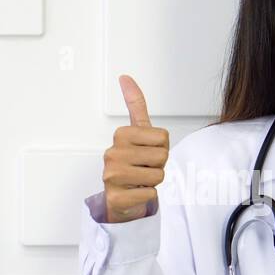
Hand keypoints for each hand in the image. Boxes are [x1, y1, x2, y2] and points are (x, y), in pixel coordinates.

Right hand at [103, 74, 168, 223]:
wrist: (120, 197)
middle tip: (144, 168)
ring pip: (158, 176)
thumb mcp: (137, 132)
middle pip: (162, 156)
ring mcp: (112, 176)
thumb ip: (135, 105)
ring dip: (153, 181)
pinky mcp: (116, 197)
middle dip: (158, 165)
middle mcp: (112, 153)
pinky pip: (150, 194)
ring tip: (139, 180)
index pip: (163, 137)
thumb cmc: (132, 163)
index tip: (147, 151)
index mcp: (120, 135)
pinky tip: (135, 193)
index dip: (161, 146)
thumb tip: (125, 77)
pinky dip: (148, 196)